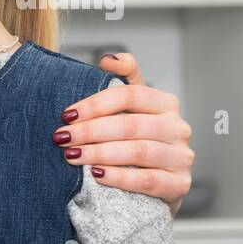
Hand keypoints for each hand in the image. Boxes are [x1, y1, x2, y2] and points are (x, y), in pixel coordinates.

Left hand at [53, 52, 193, 215]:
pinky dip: (119, 177)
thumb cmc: (136, 139)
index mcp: (165, 104)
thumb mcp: (131, 108)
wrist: (156, 183)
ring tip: (71, 156)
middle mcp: (178, 128)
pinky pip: (147, 180)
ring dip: (99, 153)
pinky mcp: (179, 184)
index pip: (129, 95)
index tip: (66, 114)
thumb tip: (109, 59)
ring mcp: (181, 157)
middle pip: (130, 124)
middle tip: (61, 137)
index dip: (95, 104)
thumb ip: (123, 80)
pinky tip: (95, 175)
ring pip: (138, 151)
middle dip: (90, 131)